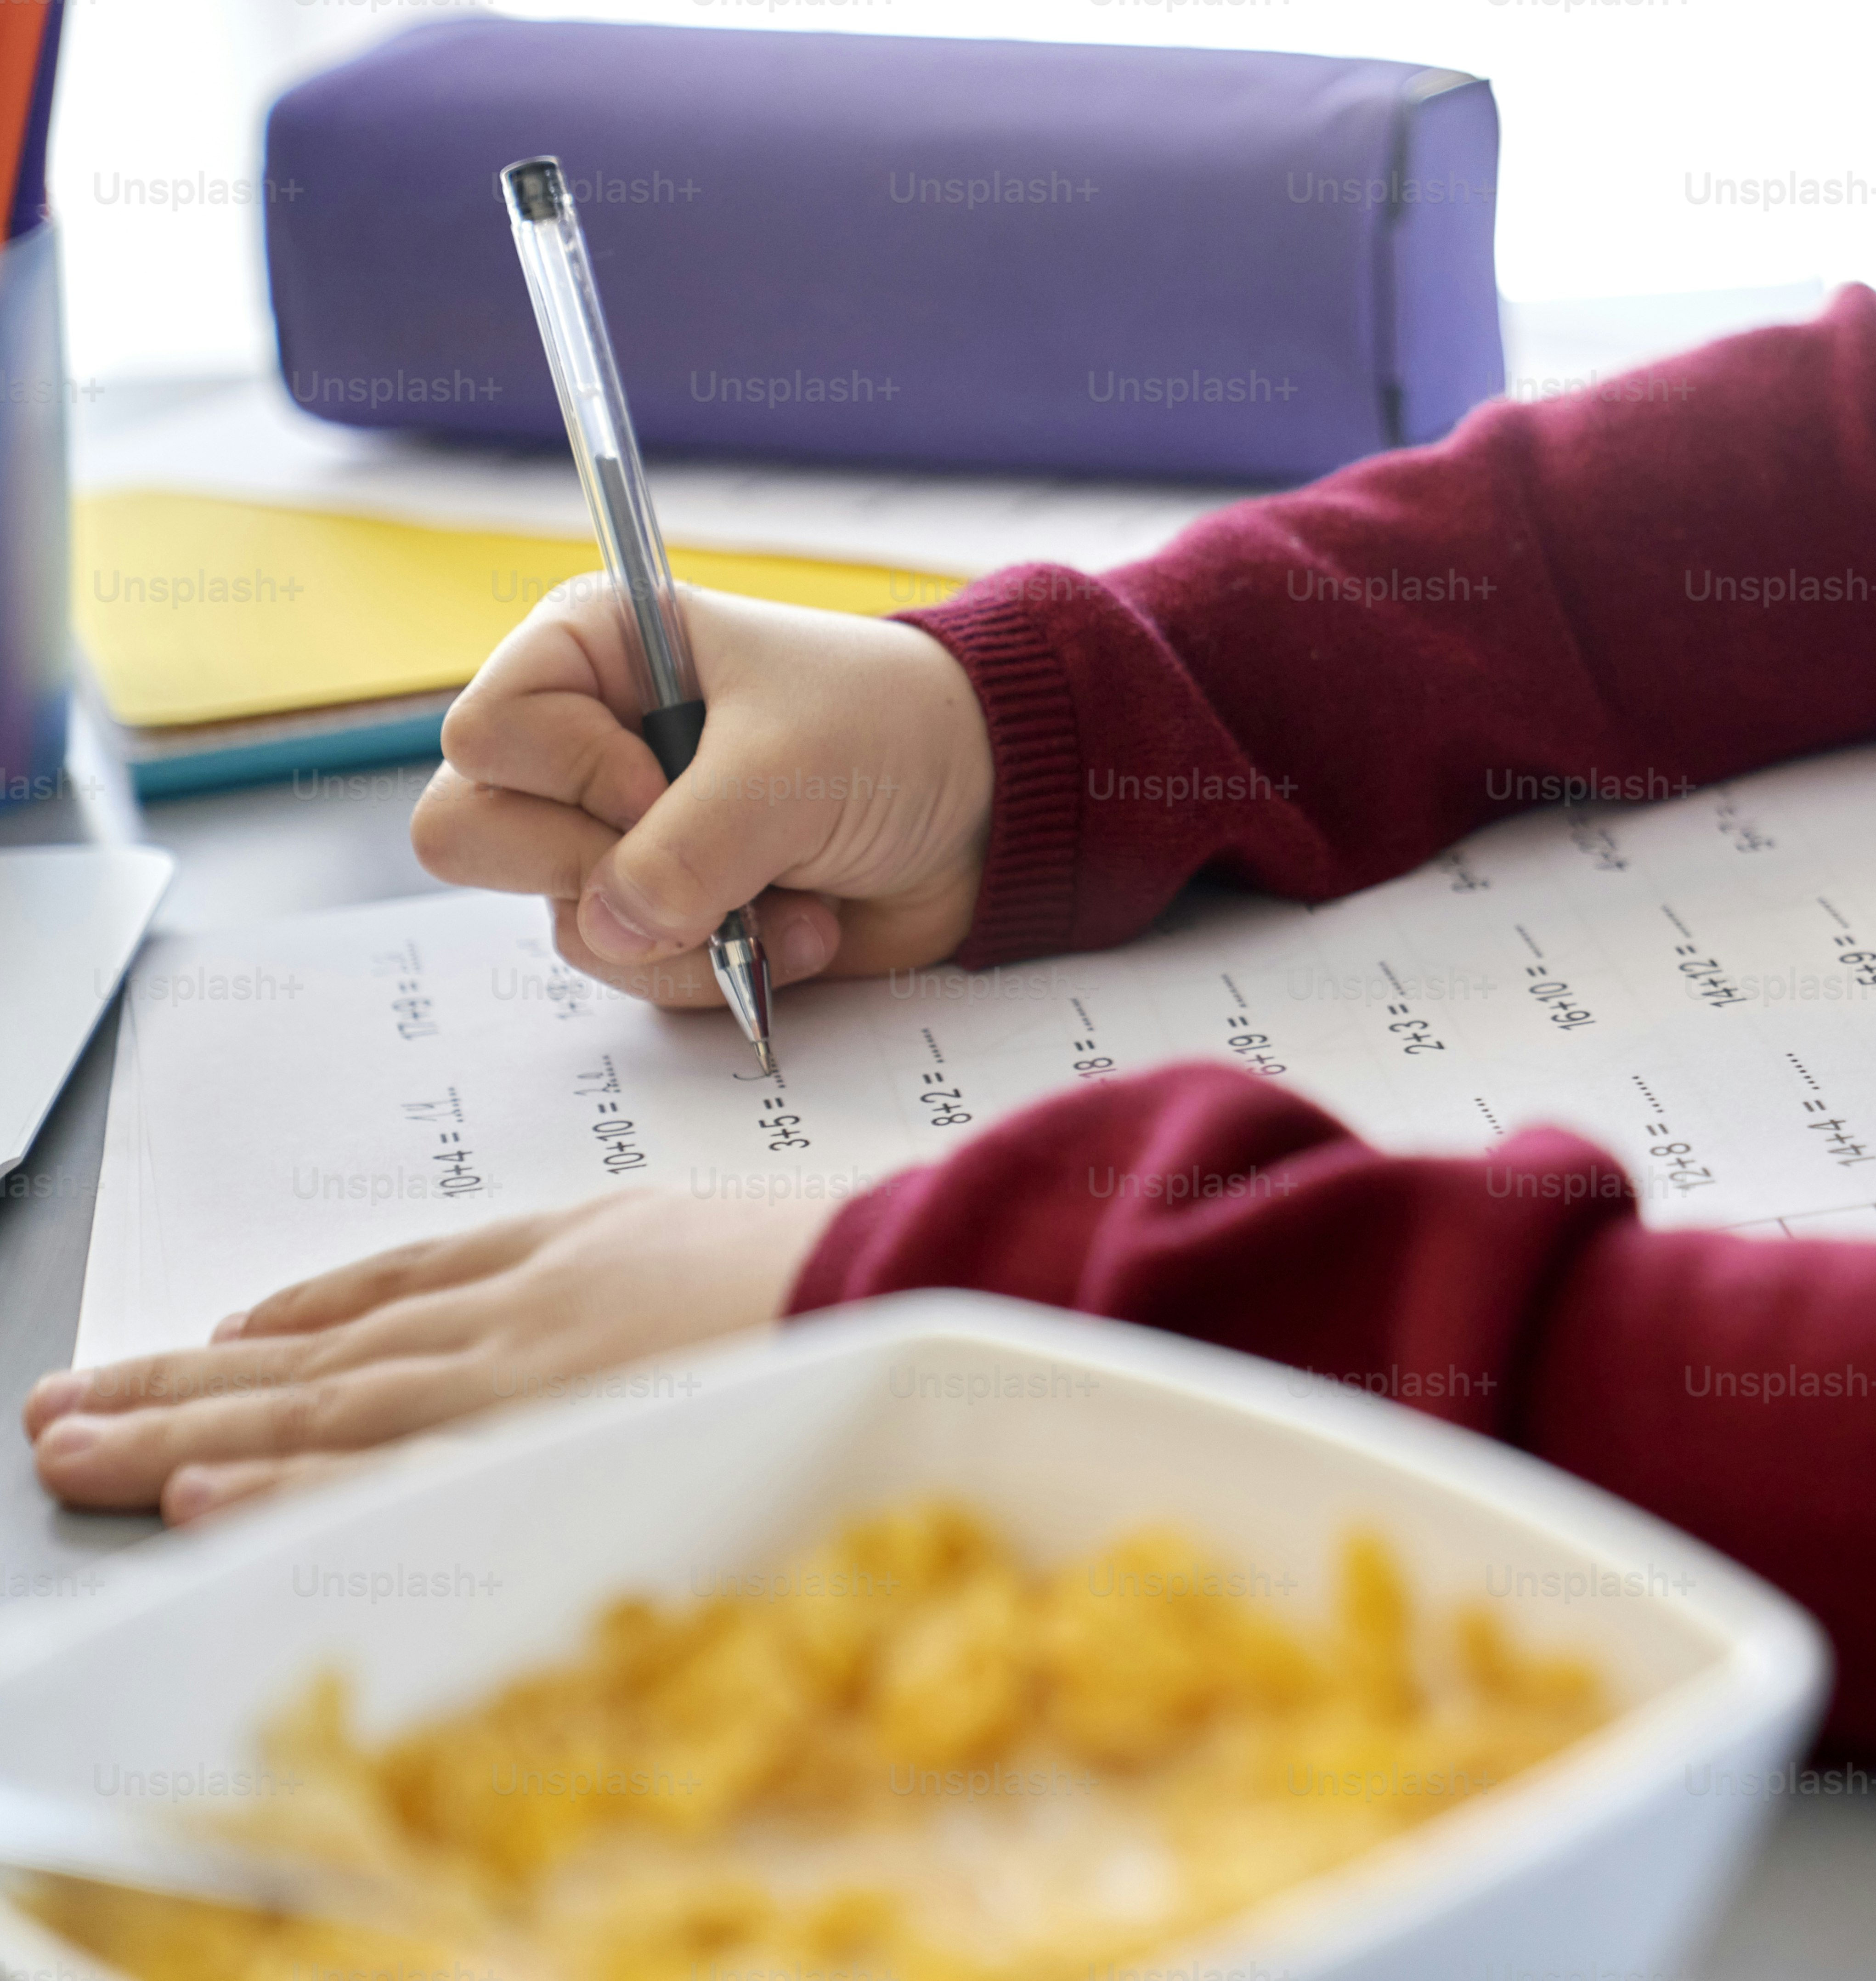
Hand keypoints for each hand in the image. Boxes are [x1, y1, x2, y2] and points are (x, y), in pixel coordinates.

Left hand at [22, 1191, 839, 1521]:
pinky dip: (294, 1484)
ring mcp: (531, 1371)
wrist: (927, 1268)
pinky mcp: (546, 1433)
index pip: (413, 1280)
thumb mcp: (745, 1240)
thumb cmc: (863, 1261)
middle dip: (185, 1384)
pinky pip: (396, 1470)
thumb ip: (672, 1276)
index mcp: (586, 1250)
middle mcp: (532, 1307)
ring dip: (187, 1434)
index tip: (227, 1334)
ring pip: (321, 1408)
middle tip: (69, 1405)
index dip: (311, 1309)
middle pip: (326, 1353)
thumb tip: (656, 1305)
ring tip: (76, 1451)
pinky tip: (205, 1498)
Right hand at [413, 584, 995, 1003]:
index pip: (484, 734)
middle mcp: (583, 744)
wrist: (992, 811)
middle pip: (471, 834)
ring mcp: (618, 837)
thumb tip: (612, 925)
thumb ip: (689, 846)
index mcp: (593, 653)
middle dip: (591, 863)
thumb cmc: (897, 734)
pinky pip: (631, 974)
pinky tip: (802, 928)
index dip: (571, 773)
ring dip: (685, 930)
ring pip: (562, 922)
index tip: (665, 779)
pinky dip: (719, 969)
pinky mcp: (665, 914)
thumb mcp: (792, 767)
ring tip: (789, 894)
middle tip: (692, 847)